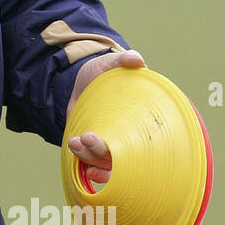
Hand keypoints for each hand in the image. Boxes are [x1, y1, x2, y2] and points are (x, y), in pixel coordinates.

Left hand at [66, 48, 145, 183]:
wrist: (82, 79)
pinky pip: (94, 163)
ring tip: (75, 142)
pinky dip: (87, 164)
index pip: (149, 143)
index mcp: (139, 121)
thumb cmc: (103, 72)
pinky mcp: (94, 146)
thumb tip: (136, 60)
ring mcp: (111, 143)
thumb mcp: (112, 63)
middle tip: (87, 137)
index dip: (142, 153)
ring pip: (105, 163)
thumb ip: (124, 60)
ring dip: (89, 157)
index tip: (122, 150)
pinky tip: (77, 153)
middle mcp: (128, 136)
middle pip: (122, 158)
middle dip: (102, 152)